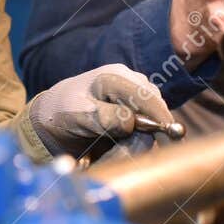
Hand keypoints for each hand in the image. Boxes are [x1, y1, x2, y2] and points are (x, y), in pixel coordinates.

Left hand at [24, 64, 169, 158]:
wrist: (52, 113)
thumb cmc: (61, 114)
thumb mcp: (77, 116)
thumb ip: (103, 118)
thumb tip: (131, 122)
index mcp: (111, 77)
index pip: (144, 95)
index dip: (160, 116)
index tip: (171, 136)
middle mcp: (125, 78)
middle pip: (154, 101)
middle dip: (160, 124)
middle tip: (164, 147)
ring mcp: (130, 87)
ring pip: (153, 107)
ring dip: (154, 127)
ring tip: (145, 147)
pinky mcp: (132, 99)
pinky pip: (148, 113)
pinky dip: (148, 127)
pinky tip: (139, 141)